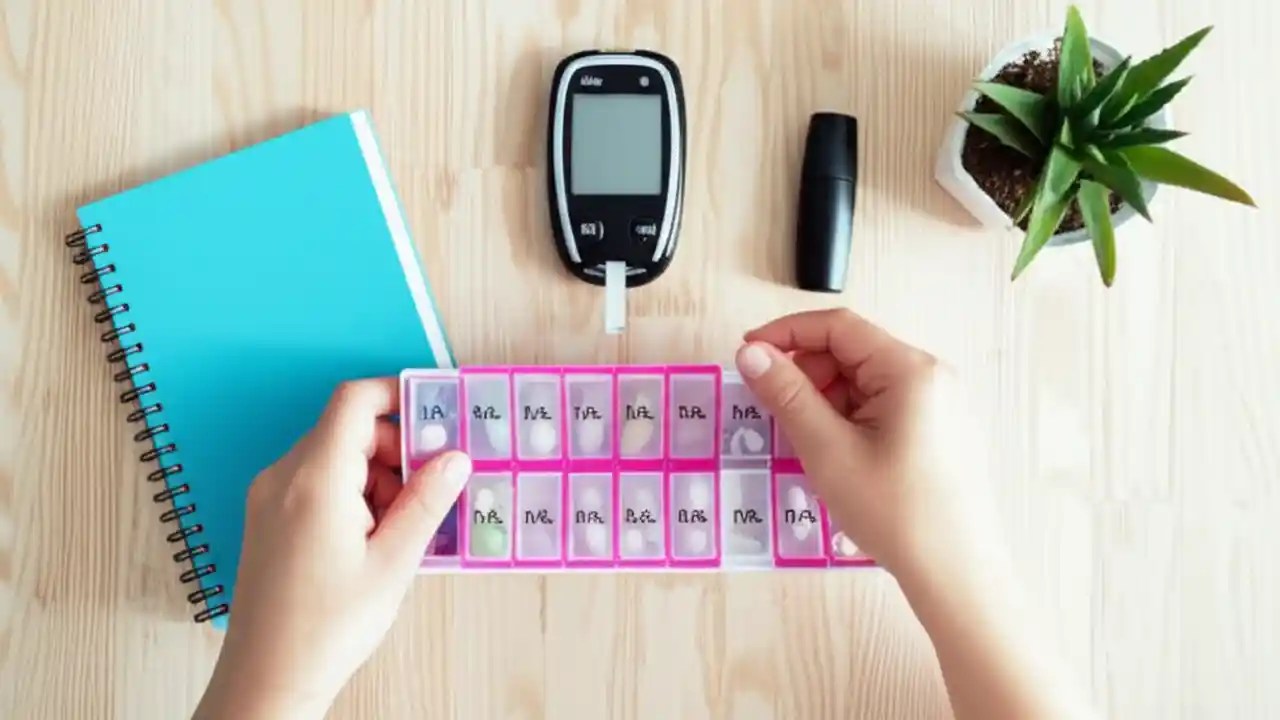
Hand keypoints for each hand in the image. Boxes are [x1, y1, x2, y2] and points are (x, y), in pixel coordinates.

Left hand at [195, 378, 470, 719]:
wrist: (266, 680)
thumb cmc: (327, 628)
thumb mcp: (393, 562)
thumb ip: (427, 502)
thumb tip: (456, 457)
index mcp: (314, 478)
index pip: (355, 400)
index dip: (399, 395)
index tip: (439, 416)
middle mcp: (284, 477)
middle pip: (349, 430)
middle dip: (397, 451)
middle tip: (433, 490)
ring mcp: (270, 497)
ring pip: (336, 458)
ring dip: (378, 477)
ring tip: (404, 529)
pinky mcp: (269, 519)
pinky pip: (318, 483)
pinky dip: (354, 495)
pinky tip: (377, 539)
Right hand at [734, 308, 999, 576]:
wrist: (956, 573)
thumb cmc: (893, 511)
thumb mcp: (827, 450)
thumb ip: (787, 395)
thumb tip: (750, 352)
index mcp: (909, 370)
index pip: (838, 327)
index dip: (787, 333)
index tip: (747, 353)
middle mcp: (931, 376)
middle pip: (853, 353)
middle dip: (807, 374)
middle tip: (775, 413)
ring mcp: (940, 404)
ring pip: (865, 383)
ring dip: (826, 401)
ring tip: (807, 444)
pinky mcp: (940, 431)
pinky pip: (883, 406)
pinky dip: (849, 419)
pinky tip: (835, 455)